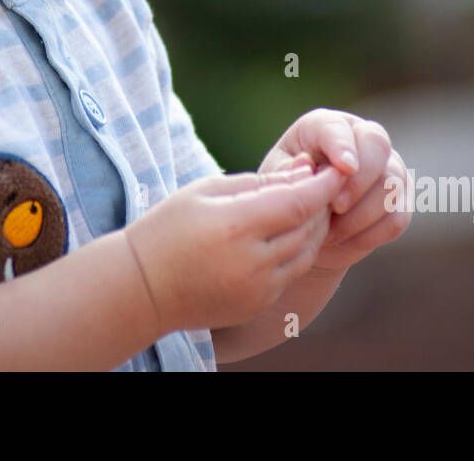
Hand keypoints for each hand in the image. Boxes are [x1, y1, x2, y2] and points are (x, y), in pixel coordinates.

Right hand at [124, 162, 345, 332]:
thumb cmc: (167, 229)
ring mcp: (257, 289)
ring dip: (314, 228)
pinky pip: (291, 273)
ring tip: (306, 206)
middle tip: (321, 182)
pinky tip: (287, 234)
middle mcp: (252, 263)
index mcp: (235, 227)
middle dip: (321, 204)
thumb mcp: (205, 191)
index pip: (298, 202)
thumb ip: (258, 182)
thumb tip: (302, 171)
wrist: (141, 289)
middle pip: (308, 229)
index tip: (332, 169)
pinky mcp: (257, 305)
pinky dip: (297, 251)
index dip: (322, 185)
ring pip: (306, 254)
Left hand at [257, 108, 411, 272]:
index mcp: (323, 126)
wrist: (304, 233)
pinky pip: (397, 217)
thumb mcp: (274, 184)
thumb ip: (286, 172)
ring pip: (391, 183)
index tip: (344, 168)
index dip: (342, 145)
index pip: (338, 126)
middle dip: (358, 180)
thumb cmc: (285, 198)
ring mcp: (386, 166)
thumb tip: (305, 164)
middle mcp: (360, 138)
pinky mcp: (399, 200)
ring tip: (329, 232)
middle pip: (377, 144)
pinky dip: (371, 233)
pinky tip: (346, 239)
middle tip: (335, 207)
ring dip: (360, 214)